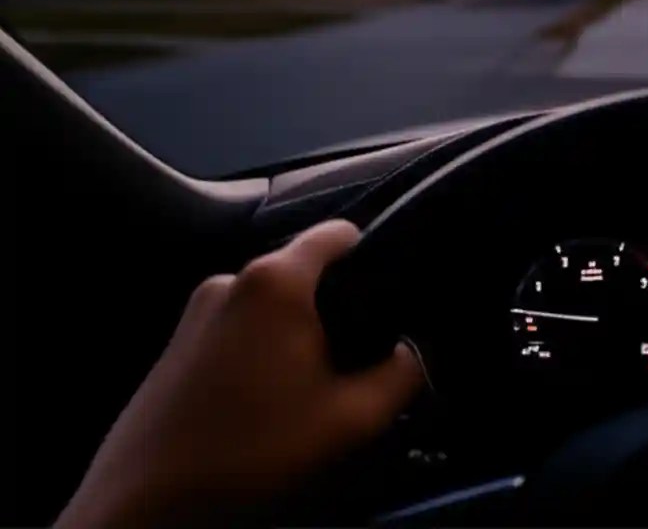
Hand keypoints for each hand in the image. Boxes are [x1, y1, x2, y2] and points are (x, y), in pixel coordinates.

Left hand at [56, 220, 424, 527]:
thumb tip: (411, 353)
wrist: (148, 502)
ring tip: (311, 396)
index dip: (377, 257)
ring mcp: (196, 310)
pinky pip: (242, 331)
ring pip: (274, 309)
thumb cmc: (253, 451)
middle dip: (337, 314)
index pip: (341, 233)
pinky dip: (264, 357)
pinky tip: (269, 407)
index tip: (392, 303)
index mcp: (276, 280)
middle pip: (308, 276)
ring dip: (298, 341)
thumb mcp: (353, 420)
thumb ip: (402, 374)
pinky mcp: (177, 343)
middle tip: (355, 368)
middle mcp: (231, 279)